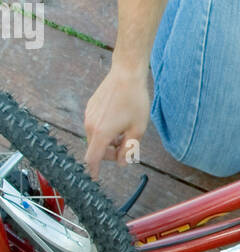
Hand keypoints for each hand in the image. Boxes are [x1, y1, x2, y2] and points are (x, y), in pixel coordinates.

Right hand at [84, 64, 150, 179]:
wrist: (126, 74)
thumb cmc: (135, 101)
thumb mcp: (137, 129)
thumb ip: (128, 148)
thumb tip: (121, 162)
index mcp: (101, 133)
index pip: (92, 159)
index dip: (94, 171)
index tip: (95, 178)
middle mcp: (90, 125)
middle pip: (95, 149)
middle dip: (109, 153)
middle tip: (126, 148)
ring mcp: (89, 115)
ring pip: (96, 137)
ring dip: (108, 141)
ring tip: (125, 131)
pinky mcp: (90, 107)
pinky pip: (95, 125)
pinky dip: (105, 130)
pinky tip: (119, 120)